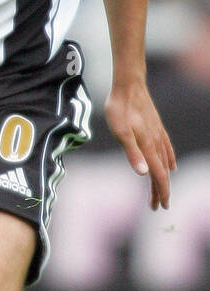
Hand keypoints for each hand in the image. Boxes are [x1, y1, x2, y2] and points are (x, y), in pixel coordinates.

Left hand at [105, 81, 175, 209]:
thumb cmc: (119, 108)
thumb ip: (132, 153)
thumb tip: (143, 174)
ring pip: (164, 161)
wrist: (128, 84)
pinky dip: (169, 160)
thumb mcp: (120, 132)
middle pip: (161, 171)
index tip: (161, 206)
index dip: (161, 191)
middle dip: (160, 190)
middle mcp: (156, 142)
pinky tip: (171, 165)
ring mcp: (157, 134)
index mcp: (148, 146)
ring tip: (161, 190)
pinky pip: (166, 148)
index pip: (158, 175)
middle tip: (157, 206)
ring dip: (163, 177)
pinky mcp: (156, 127)